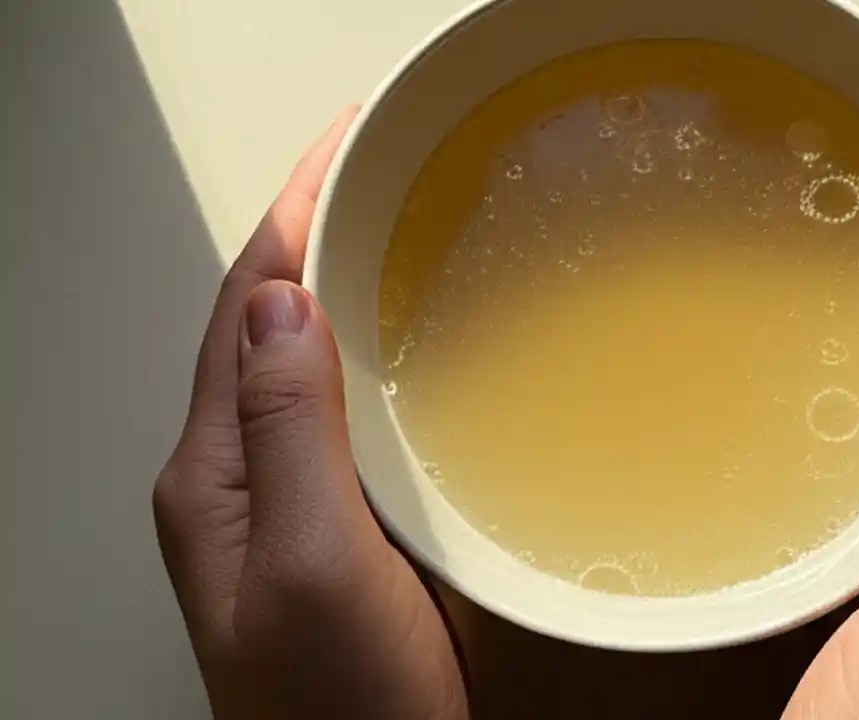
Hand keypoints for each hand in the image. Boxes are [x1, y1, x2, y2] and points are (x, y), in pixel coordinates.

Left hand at [153, 108, 467, 718]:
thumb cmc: (339, 712)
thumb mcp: (310, 568)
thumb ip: (291, 436)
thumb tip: (286, 305)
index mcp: (213, 477)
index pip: (244, 312)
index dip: (290, 219)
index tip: (344, 148)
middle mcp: (241, 481)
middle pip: (266, 326)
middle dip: (313, 235)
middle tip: (378, 169)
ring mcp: (290, 505)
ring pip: (309, 366)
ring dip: (344, 289)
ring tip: (394, 227)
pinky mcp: (342, 528)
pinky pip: (348, 414)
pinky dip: (376, 356)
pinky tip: (412, 346)